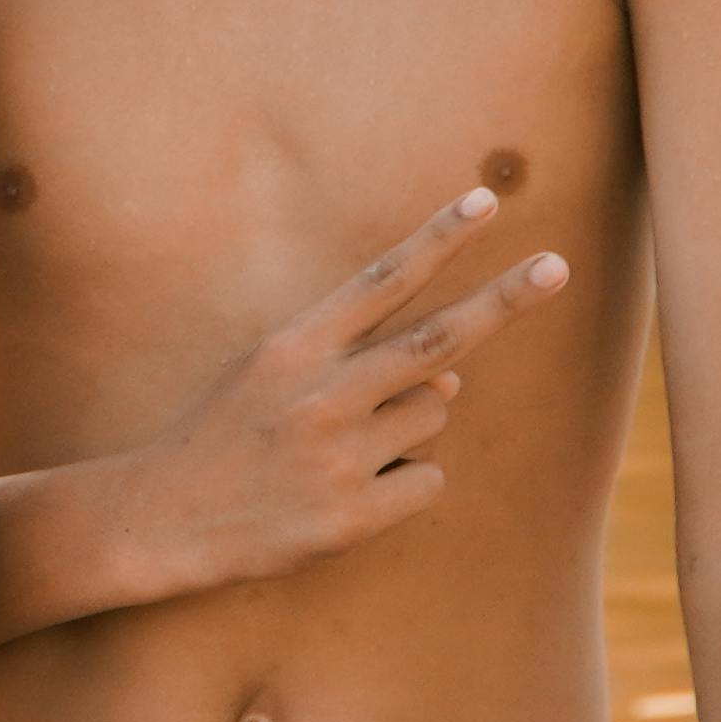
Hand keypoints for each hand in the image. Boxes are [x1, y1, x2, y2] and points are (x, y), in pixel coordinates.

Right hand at [112, 184, 570, 604]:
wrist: (161, 519)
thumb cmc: (223, 436)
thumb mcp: (269, 377)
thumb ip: (357, 364)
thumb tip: (453, 374)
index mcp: (294, 348)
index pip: (381, 281)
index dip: (438, 239)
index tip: (486, 201)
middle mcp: (320, 395)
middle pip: (438, 339)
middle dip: (504, 299)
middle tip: (558, 267)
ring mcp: (338, 456)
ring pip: (435, 413)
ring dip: (415, 423)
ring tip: (344, 447)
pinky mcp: (352, 516)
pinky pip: (426, 479)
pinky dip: (403, 482)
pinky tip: (347, 493)